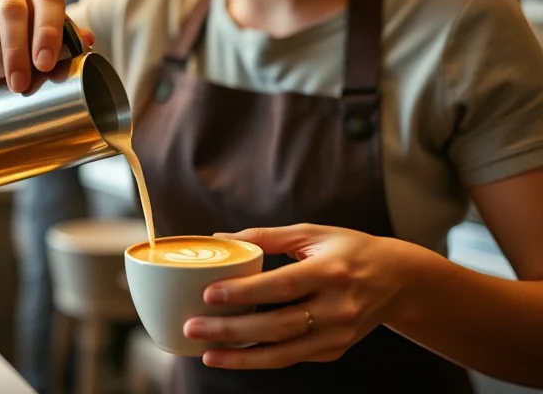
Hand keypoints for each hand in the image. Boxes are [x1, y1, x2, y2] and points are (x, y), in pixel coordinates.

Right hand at [0, 0, 94, 91]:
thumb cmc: (27, 33)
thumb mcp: (48, 35)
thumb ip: (68, 39)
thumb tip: (89, 41)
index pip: (51, 1)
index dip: (49, 32)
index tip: (46, 64)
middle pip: (19, 11)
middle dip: (21, 51)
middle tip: (23, 84)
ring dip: (3, 54)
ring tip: (8, 85)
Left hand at [183, 224, 410, 368]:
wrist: (398, 280)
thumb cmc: (348, 250)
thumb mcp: (312, 233)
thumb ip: (266, 236)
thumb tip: (220, 238)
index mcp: (331, 271)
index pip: (282, 285)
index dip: (245, 292)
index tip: (210, 294)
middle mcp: (338, 307)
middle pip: (279, 325)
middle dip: (231, 330)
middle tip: (193, 327)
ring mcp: (339, 334)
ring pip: (285, 353)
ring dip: (242, 357)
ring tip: (207, 354)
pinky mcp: (336, 350)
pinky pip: (293, 358)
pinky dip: (262, 358)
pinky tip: (234, 354)